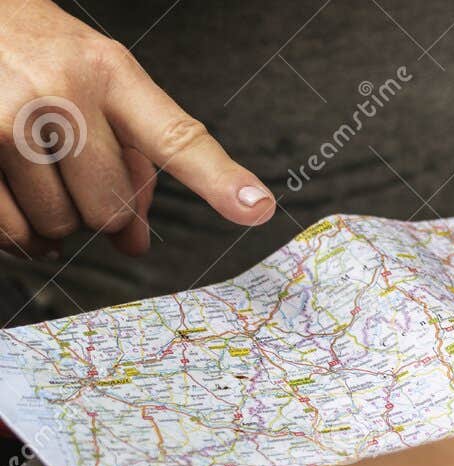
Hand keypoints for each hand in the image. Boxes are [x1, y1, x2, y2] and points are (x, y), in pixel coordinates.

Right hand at [0, 0, 273, 258]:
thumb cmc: (41, 61)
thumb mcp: (99, 90)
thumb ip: (132, 166)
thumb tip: (134, 244)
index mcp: (109, 74)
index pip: (175, 138)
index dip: (219, 180)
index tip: (258, 208)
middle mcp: (61, 91)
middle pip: (111, 210)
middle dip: (97, 207)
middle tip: (73, 171)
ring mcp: (7, 117)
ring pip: (59, 224)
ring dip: (52, 218)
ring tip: (38, 174)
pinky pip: (9, 229)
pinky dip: (17, 234)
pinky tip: (18, 207)